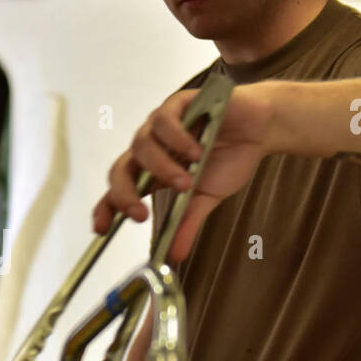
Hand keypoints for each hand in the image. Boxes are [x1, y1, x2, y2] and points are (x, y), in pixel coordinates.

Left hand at [92, 81, 274, 262]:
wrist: (259, 128)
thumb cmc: (229, 158)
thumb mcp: (206, 197)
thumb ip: (188, 223)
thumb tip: (174, 257)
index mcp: (151, 172)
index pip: (119, 189)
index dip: (106, 207)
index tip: (100, 229)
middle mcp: (149, 149)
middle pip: (120, 170)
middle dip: (124, 195)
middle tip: (141, 216)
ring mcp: (161, 125)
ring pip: (140, 145)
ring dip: (161, 168)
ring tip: (186, 182)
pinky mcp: (178, 104)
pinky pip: (164, 119)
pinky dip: (177, 138)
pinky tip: (196, 151)